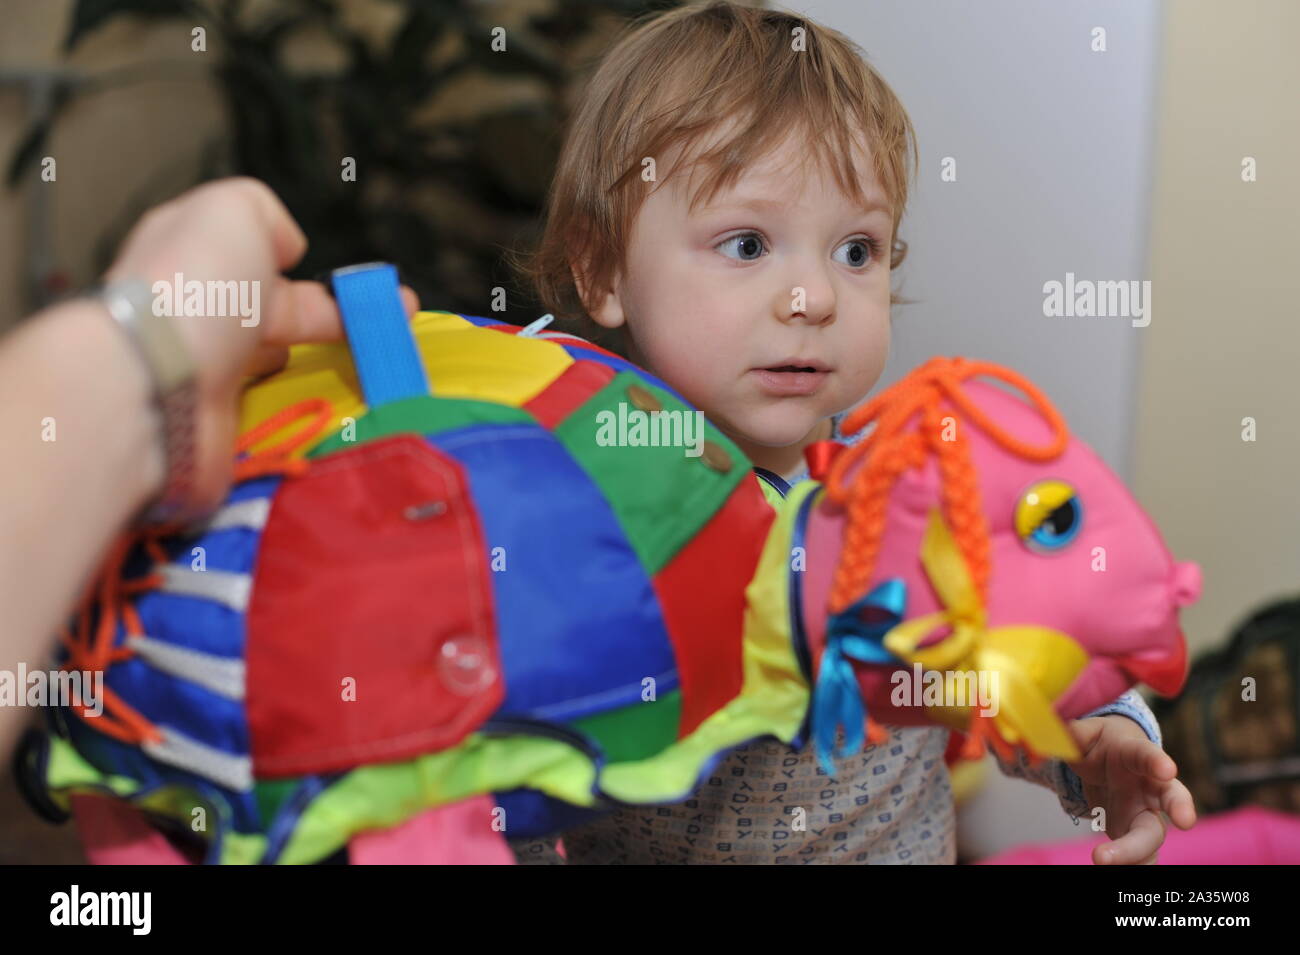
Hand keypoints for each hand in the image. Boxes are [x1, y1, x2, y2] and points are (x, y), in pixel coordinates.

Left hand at [104, 177, 416, 518]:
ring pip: (281, 377)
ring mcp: (210, 380)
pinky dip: (306, 423)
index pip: (270, 267)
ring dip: (323, 378)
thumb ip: (266, 215)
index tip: (381, 297)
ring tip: (370, 381)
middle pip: (283, 323)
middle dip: (340, 330)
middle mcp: (203, 319)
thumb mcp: (233, 211)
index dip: (327, 281)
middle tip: (391, 341)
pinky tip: (341, 420)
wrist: (153, 390)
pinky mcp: (222, 436)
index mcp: (202, 263)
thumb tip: (288, 248)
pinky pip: (273, 426)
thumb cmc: (196, 291)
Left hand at [1065, 713, 1196, 863]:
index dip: (1157, 761)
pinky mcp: (1135, 834)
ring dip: (1135, 851)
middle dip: (1180, 809)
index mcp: (1135, 754)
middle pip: (1170, 798)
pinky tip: (1109, 868)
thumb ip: (1074, 733)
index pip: (1147, 754)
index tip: (1168, 769)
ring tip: (1102, 858)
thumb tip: (1058, 733)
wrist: (1109, 762)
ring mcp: (1145, 813)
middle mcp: (1149, 786)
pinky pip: (1139, 855)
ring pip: (1152, 835)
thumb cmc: (1100, 744)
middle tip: (1185, 821)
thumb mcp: (1084, 732)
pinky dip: (1129, 865)